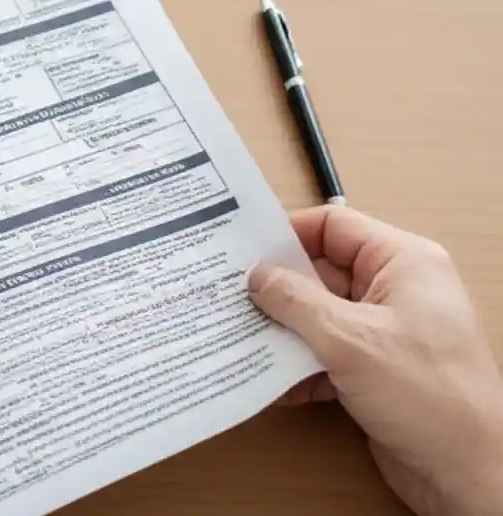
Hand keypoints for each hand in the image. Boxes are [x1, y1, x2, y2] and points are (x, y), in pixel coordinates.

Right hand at [248, 206, 502, 515]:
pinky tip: (269, 383)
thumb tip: (258, 277)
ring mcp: (387, 332)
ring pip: (320, 318)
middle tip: (229, 296)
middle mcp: (396, 292)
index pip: (335, 227)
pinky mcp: (376, 371)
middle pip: (322, 273)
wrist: (468, 470)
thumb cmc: (429, 395)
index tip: (244, 249)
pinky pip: (326, 356)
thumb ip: (296, 302)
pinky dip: (298, 368)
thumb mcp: (350, 339)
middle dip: (277, 289)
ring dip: (283, 333)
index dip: (288, 234)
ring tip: (239, 338)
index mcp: (403, 263)